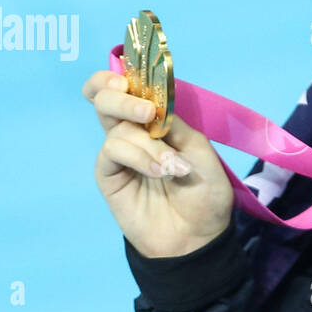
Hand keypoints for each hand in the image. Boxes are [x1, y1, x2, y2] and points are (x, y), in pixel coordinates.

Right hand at [82, 68, 233, 257]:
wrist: (198, 237)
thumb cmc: (205, 194)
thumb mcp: (201, 152)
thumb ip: (175, 124)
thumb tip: (152, 105)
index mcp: (157, 120)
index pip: (132, 86)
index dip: (124, 73)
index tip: (130, 74)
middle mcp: (134, 130)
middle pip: (106, 95)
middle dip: (120, 95)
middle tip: (145, 112)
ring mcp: (119, 151)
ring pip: (112, 123)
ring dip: (146, 143)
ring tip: (173, 167)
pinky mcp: (108, 173)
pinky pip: (112, 150)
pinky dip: (138, 157)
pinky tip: (160, 172)